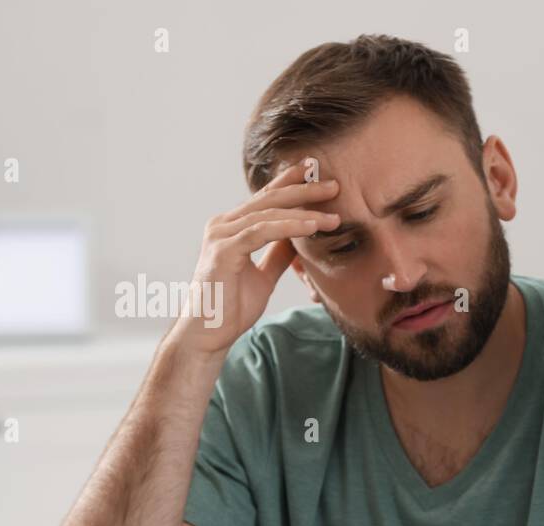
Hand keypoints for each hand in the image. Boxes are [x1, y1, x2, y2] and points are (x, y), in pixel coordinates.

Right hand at [169, 160, 341, 354]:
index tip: (316, 172)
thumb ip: (278, 254)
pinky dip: (289, 227)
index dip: (290, 183)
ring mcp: (221, 236)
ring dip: (304, 213)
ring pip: (268, 214)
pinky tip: (311, 227)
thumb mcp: (264, 276)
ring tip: (333, 217)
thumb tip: (299, 238)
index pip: (265, 199)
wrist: (208, 334)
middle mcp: (223, 225)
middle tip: (334, 185)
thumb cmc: (232, 307)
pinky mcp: (223, 251)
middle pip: (269, 199)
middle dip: (303, 189)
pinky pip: (261, 232)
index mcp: (232, 228)